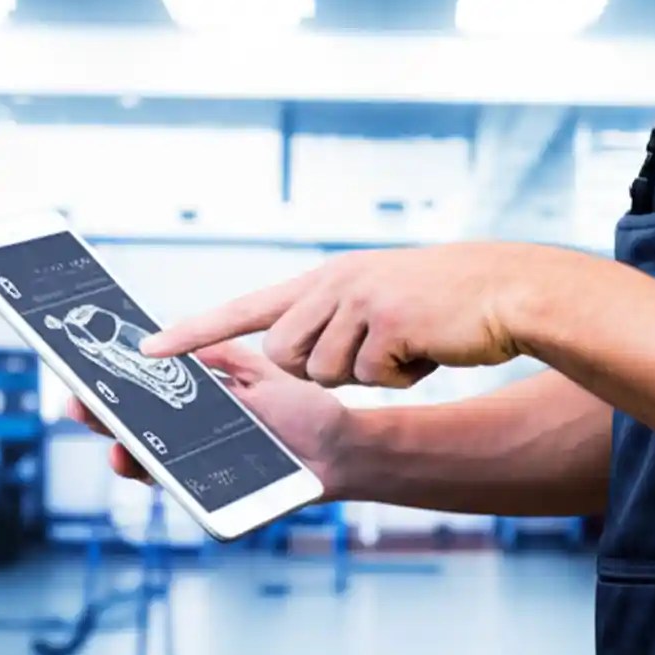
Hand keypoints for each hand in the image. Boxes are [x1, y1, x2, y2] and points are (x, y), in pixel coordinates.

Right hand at [67, 342, 352, 497]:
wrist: (340, 448)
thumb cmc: (303, 408)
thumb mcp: (259, 371)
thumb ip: (221, 355)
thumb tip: (171, 336)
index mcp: (196, 406)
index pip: (142, 397)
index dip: (110, 387)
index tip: (83, 372)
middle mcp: (191, 438)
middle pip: (133, 429)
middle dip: (101, 417)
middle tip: (76, 403)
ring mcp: (202, 468)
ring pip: (148, 463)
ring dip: (122, 451)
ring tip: (113, 440)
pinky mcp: (218, 494)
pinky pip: (181, 489)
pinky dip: (159, 479)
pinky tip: (143, 463)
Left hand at [141, 243, 537, 387]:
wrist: (505, 291)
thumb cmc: (443, 304)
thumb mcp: (375, 300)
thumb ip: (330, 319)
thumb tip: (297, 360)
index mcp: (325, 278)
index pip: (246, 308)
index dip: (196, 331)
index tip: (149, 346)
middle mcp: (333, 283)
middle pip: (286, 355)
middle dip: (323, 369)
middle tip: (373, 350)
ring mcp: (358, 298)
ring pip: (327, 370)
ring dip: (368, 371)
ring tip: (407, 343)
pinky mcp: (385, 319)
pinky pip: (371, 376)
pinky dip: (403, 375)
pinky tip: (428, 348)